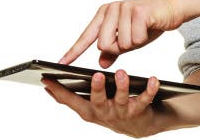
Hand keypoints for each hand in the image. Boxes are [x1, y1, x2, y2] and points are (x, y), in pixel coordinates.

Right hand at [43, 70, 162, 137]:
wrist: (139, 127)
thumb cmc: (110, 110)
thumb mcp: (89, 106)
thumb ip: (70, 98)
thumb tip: (47, 85)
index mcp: (89, 111)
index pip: (70, 101)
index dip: (58, 91)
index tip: (46, 78)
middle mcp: (103, 113)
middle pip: (98, 101)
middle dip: (96, 89)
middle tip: (95, 75)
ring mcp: (121, 113)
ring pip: (121, 99)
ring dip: (122, 86)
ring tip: (122, 72)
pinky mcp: (139, 111)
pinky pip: (145, 99)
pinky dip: (150, 89)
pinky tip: (153, 79)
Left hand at [60, 0, 184, 67]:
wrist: (174, 6)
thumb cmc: (152, 21)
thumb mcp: (130, 38)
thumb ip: (114, 50)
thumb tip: (100, 63)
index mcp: (105, 13)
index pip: (87, 36)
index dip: (74, 51)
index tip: (61, 64)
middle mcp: (112, 8)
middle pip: (103, 45)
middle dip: (119, 48)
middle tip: (133, 38)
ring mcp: (124, 8)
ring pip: (121, 44)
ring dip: (134, 44)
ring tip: (143, 30)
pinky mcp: (138, 12)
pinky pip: (136, 40)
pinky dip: (144, 39)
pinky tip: (150, 27)